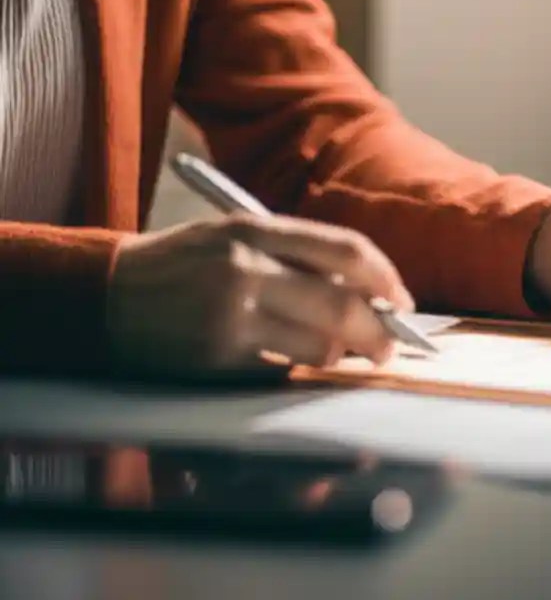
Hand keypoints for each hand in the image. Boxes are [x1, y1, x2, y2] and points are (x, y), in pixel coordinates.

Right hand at [107, 214, 414, 379]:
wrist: (100, 295)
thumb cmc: (180, 266)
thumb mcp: (233, 237)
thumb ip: (296, 256)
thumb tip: (369, 294)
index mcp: (253, 229)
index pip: (345, 250)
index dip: (385, 278)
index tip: (401, 300)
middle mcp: (245, 268)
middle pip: (343, 305)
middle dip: (378, 332)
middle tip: (388, 346)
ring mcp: (231, 315)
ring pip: (320, 345)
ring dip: (339, 355)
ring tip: (338, 354)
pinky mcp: (217, 357)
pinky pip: (282, 369)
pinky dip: (296, 369)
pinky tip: (288, 361)